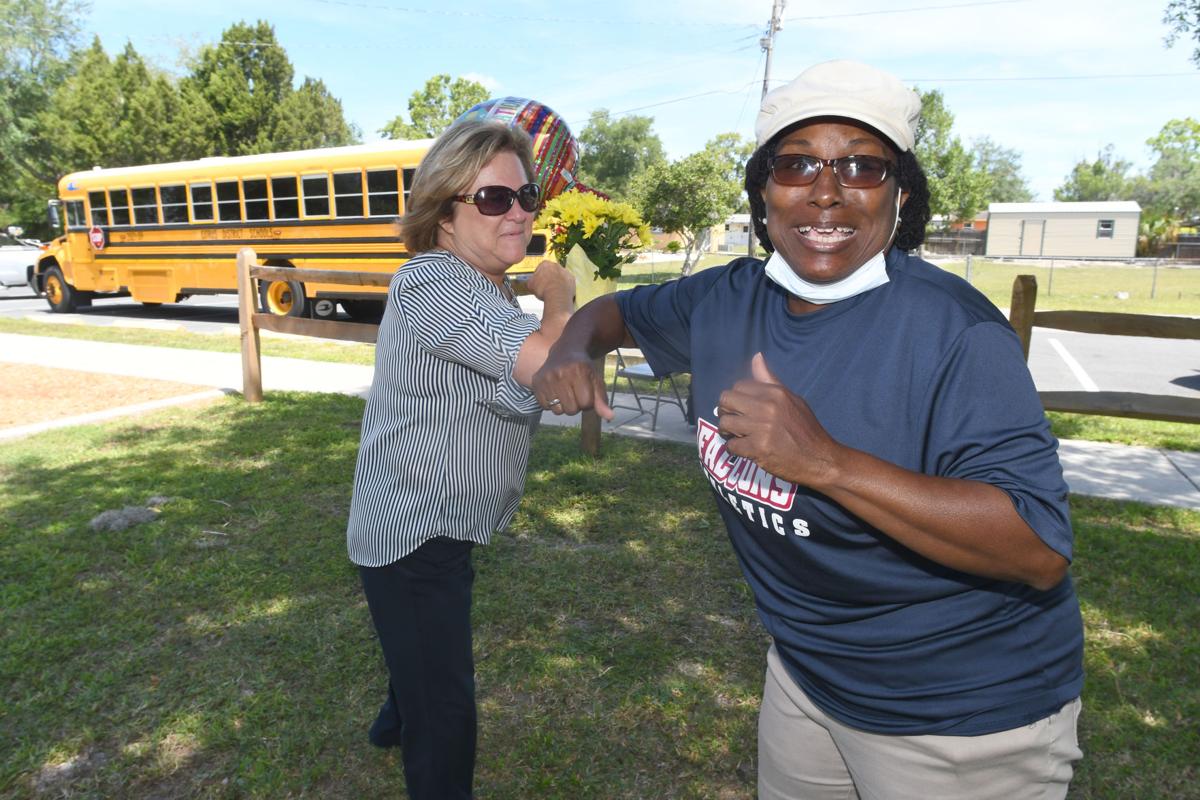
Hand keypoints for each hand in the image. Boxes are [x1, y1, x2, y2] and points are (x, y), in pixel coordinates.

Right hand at [525, 259, 573, 303]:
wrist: (557, 296)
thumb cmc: (543, 289)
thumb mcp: (530, 285)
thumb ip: (531, 280)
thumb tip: (531, 282)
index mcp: (545, 264)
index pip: (541, 267)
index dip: (539, 275)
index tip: (538, 281)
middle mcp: (556, 265)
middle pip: (552, 270)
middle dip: (549, 277)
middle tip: (546, 286)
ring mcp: (566, 271)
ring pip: (560, 276)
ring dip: (557, 281)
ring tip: (553, 291)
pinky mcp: (572, 279)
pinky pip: (567, 282)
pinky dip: (564, 286)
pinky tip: (560, 292)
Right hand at [533, 348, 614, 419]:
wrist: (565, 351)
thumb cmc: (583, 369)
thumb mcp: (596, 380)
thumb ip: (602, 400)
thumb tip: (610, 417)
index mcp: (580, 371)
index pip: (586, 404)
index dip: (588, 401)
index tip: (586, 391)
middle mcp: (561, 373)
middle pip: (571, 410)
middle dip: (576, 405)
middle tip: (575, 392)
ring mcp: (546, 378)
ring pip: (558, 410)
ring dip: (563, 405)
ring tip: (565, 392)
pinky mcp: (536, 382)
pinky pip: (545, 407)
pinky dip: (551, 403)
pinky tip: (555, 391)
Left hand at [717, 353, 840, 488]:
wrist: (820, 459)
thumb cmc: (806, 429)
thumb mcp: (792, 400)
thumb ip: (770, 380)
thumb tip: (756, 357)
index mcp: (775, 393)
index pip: (739, 385)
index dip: (737, 398)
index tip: (741, 409)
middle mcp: (767, 407)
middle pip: (726, 400)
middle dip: (725, 411)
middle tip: (733, 421)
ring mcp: (762, 428)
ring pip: (725, 423)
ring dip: (727, 431)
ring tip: (737, 436)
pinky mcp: (758, 448)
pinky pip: (731, 445)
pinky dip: (735, 449)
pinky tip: (745, 450)